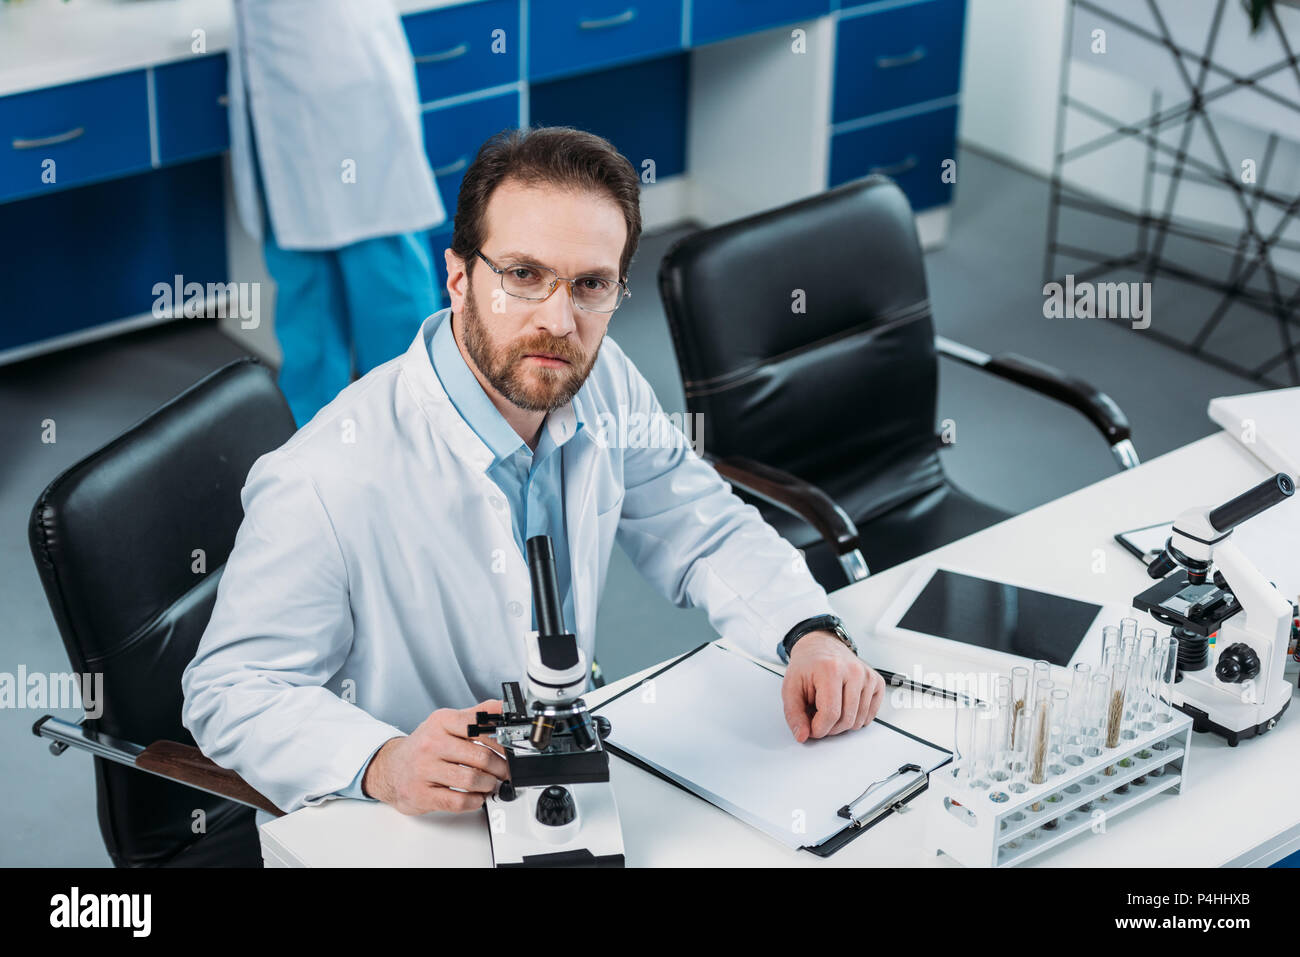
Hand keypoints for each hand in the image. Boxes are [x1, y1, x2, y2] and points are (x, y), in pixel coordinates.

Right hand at [362, 699, 509, 814]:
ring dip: (488, 785)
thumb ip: (477, 715)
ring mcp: (424, 770)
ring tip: (490, 784)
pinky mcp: (421, 794)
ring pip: (471, 780)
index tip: (512, 749)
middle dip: (500, 768)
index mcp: (441, 722)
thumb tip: (505, 707)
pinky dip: (474, 801)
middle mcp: (431, 744)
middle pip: (480, 757)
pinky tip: (476, 797)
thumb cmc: (424, 746)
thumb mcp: (446, 723)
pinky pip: (457, 801)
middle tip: (505, 772)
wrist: (389, 768)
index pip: (481, 727)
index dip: (502, 740)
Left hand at [781, 632, 883, 742]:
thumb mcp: (790, 688)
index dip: (819, 728)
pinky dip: (856, 717)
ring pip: (859, 721)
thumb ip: (794, 714)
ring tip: (830, 708)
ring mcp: (868, 676)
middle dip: (830, 728)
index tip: (811, 727)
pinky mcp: (877, 682)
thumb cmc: (807, 666)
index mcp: (830, 669)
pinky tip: (844, 706)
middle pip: (846, 720)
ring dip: (842, 723)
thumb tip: (803, 735)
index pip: (831, 714)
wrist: (821, 647)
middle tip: (818, 718)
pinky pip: (870, 714)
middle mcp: (853, 671)